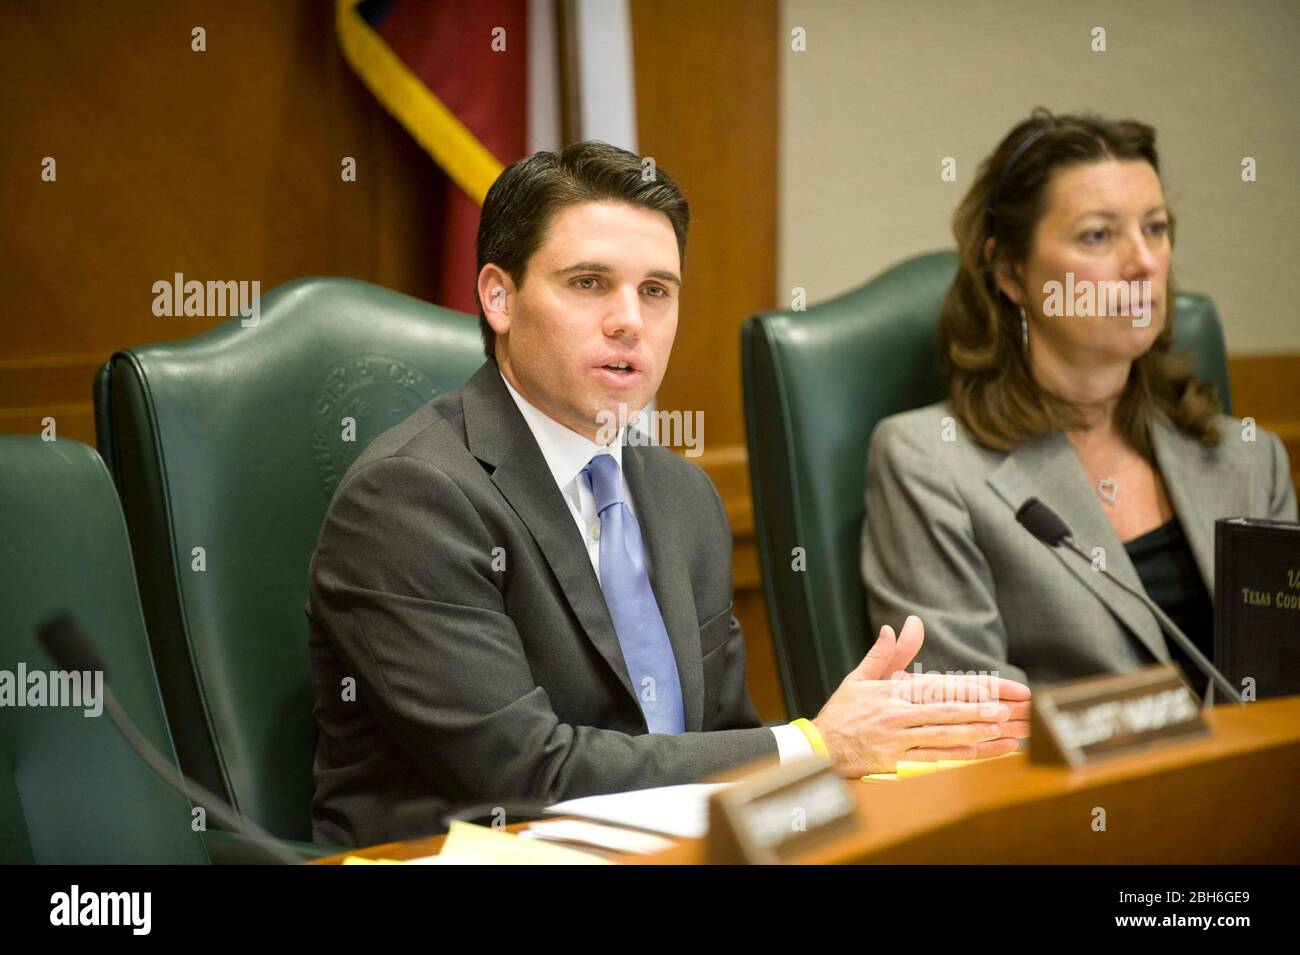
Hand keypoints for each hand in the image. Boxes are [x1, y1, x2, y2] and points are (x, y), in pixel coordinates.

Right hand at [811, 615, 1031, 776]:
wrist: (819, 748)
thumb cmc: (842, 712)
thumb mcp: (860, 677)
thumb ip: (885, 652)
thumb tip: (901, 626)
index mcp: (890, 692)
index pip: (934, 687)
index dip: (963, 688)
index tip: (989, 689)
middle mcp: (896, 715)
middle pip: (944, 712)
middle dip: (977, 712)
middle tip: (1005, 712)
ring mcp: (897, 740)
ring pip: (943, 736)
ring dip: (974, 734)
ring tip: (1001, 733)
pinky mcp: (896, 762)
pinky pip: (933, 759)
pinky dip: (958, 757)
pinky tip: (978, 753)